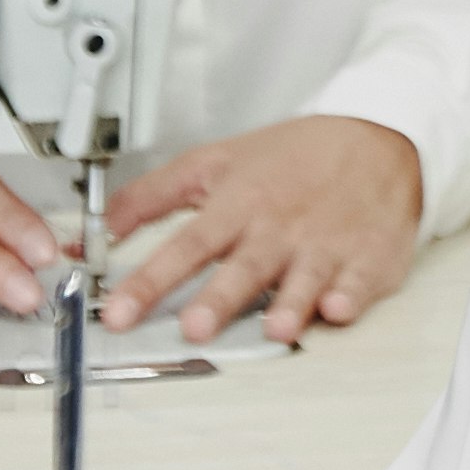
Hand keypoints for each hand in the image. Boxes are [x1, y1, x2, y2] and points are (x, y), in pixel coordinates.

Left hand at [97, 111, 428, 344]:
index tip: (119, 313)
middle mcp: (278, 229)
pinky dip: (350, 296)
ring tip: (275, 329)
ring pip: (303, 280)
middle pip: (243, 269)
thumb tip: (93, 232)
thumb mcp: (213, 162)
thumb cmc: (293, 157)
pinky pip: (359, 283)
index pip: (185, 246)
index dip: (149, 281)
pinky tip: (338, 308)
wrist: (377, 140)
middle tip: (194, 327)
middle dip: (219, 299)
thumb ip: (149, 198)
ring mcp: (324, 246)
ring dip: (290, 305)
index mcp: (237, 206)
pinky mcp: (366, 259)